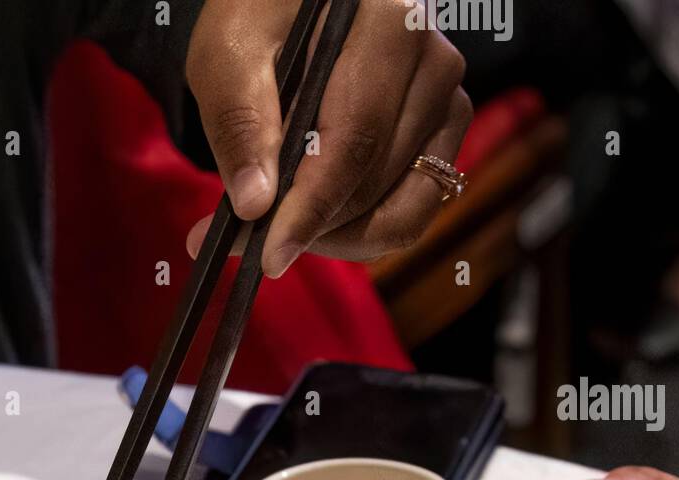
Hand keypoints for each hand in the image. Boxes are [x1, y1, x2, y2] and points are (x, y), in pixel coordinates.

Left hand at [184, 0, 471, 275]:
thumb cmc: (262, 20)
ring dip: (337, 236)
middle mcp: (435, 63)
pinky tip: (317, 222)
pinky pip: (412, 213)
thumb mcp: (230, 53)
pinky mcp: (442, 138)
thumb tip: (255, 204)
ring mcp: (447, 103)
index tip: (271, 256)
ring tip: (280, 225)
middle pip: (376, 180)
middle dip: (313, 227)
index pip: (357, 137)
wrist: (298, 7)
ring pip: (402, 209)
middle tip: (251, 242)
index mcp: (390, 22)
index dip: (312, 206)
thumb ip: (240, 123)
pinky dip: (363, 232)